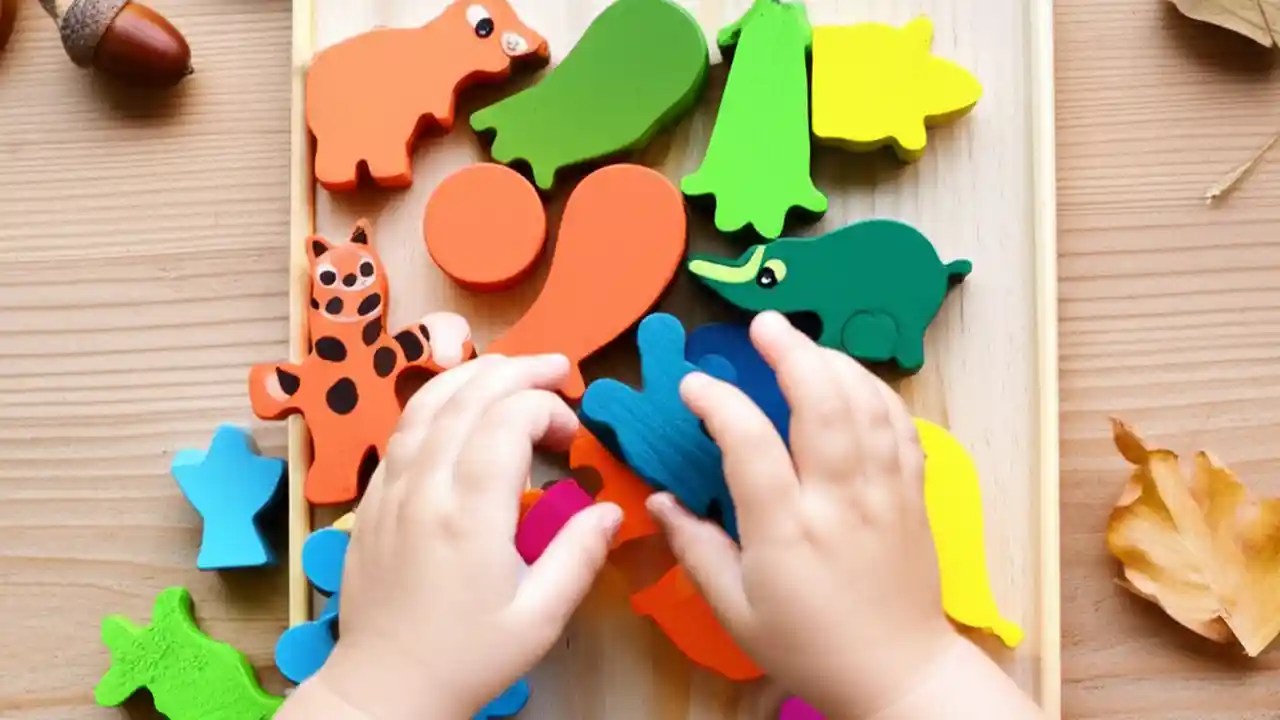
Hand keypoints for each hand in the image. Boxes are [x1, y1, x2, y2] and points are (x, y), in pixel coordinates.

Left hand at [293, 354, 622, 719]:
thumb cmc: (468, 658)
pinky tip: (458, 403)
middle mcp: (425, 489)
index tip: (571, 436)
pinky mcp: (373, 499)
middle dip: (517, 372)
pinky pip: (402, 429)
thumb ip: (578, 557)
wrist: (385, 687)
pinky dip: (435, 401)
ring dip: (472, 375)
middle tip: (557, 368)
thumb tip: (610, 510)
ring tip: (510, 369)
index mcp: (469, 516)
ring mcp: (391, 490)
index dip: (545, 408)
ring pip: (426, 403)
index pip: (506, 421)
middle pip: (467, 398)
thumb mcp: (538, 618)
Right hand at [648, 311, 956, 717]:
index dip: (719, 403)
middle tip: (763, 325)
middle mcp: (840, 501)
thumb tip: (661, 501)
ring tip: (803, 344)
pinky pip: (901, 425)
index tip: (694, 386)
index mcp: (788, 532)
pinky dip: (876, 391)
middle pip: (823, 404)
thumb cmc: (808, 646)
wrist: (898, 674)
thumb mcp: (736, 611)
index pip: (751, 445)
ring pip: (867, 404)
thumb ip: (696, 550)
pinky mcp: (914, 494)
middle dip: (792, 352)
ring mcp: (885, 493)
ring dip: (835, 362)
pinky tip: (852, 379)